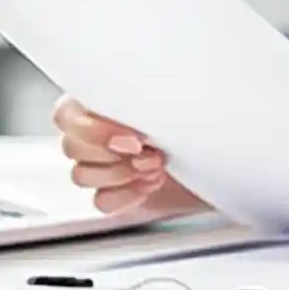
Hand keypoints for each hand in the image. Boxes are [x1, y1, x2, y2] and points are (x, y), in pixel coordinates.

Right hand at [53, 96, 209, 215]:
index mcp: (100, 103)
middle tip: (150, 151)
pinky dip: (126, 196)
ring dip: (121, 174)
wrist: (224, 158)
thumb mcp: (172, 101)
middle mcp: (96, 134)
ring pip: (81, 175)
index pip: (65, 115)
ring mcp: (102, 165)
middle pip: (71, 147)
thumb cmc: (198, 123)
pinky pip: (100, 201)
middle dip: (113, 153)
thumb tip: (129, 88)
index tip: (134, 137)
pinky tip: (150, 185)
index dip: (94, 130)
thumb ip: (141, 99)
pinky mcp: (114, 193)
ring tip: (156, 166)